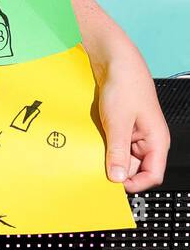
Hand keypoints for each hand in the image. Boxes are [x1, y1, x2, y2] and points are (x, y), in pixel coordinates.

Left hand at [93, 56, 168, 192]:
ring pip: (122, 157)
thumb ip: (118, 152)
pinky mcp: (121, 128)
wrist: (115, 62)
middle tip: (95, 172)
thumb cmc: (125, 86)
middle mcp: (148, 140)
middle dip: (117, 171)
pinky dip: (103, 148)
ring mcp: (134, 134)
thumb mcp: (118, 122)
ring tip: (91, 157)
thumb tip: (117, 177)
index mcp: (156, 141)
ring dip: (108, 159)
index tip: (113, 187)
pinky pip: (114, 146)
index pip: (153, 175)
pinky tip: (91, 145)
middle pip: (135, 168)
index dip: (135, 184)